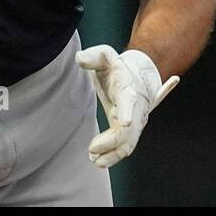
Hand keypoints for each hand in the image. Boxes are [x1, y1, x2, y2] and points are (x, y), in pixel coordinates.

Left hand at [75, 45, 178, 168]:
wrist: (135, 76)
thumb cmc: (116, 67)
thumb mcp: (104, 55)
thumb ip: (93, 56)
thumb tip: (79, 59)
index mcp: (128, 88)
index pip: (130, 101)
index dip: (128, 111)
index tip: (125, 122)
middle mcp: (135, 108)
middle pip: (129, 130)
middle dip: (112, 142)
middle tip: (92, 149)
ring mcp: (134, 121)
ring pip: (128, 143)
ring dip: (113, 154)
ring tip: (94, 160)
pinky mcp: (128, 130)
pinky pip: (124, 147)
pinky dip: (113, 156)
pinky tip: (98, 160)